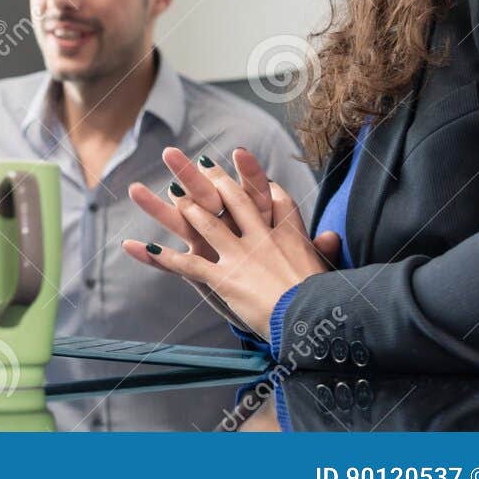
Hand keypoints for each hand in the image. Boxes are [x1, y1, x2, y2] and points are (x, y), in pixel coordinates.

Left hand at [123, 165, 332, 341]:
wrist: (315, 321)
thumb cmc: (326, 300)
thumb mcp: (324, 267)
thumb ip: (323, 248)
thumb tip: (333, 235)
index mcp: (287, 234)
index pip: (272, 197)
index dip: (255, 177)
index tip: (240, 157)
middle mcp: (261, 238)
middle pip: (234, 199)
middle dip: (213, 179)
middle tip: (198, 162)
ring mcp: (241, 255)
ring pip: (207, 223)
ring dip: (185, 208)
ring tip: (171, 193)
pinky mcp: (225, 277)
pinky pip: (187, 264)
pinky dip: (163, 257)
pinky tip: (146, 247)